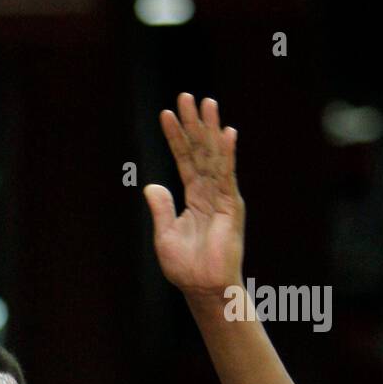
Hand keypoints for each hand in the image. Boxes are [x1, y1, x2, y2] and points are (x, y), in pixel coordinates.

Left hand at [144, 94, 244, 295]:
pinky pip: (228, 176)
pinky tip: (226, 133)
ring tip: (206, 103)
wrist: (203, 287)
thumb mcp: (164, 234)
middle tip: (187, 96)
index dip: (175, 137)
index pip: (183, 160)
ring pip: (215, 156)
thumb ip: (161, 208)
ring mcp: (222, 197)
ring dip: (210, 129)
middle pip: (200, 150)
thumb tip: (151, 186)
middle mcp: (209, 192)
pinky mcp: (231, 206)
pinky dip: (227, 155)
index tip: (166, 114)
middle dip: (194, 124)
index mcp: (193, 197)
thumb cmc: (186, 267)